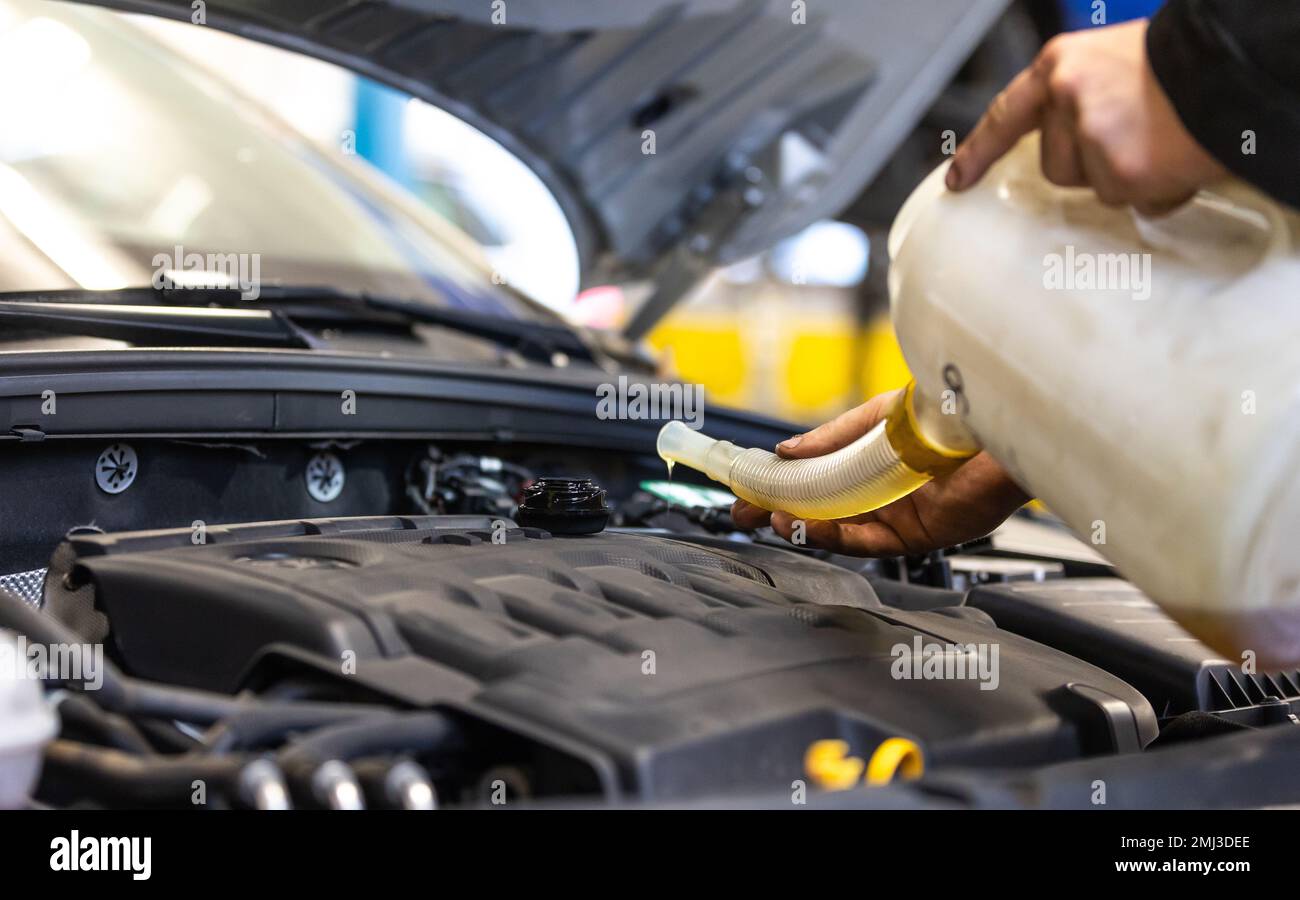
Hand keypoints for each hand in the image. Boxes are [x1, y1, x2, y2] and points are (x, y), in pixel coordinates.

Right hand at [730, 390, 1030, 555]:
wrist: (993, 431)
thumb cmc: (945, 416)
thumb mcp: (875, 419)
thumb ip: (832, 437)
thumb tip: (787, 449)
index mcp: (868, 462)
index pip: (815, 480)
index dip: (781, 486)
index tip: (748, 488)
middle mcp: (879, 491)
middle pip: (820, 510)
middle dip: (780, 513)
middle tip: (745, 514)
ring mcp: (895, 515)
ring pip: (839, 529)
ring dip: (803, 526)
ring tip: (773, 517)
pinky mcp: (915, 536)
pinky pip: (867, 543)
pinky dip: (835, 537)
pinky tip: (808, 527)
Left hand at [946, 19, 1225, 215]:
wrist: (1231, 68)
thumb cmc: (1180, 68)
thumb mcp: (1113, 65)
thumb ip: (1080, 98)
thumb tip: (1066, 146)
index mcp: (1059, 66)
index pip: (1004, 115)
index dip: (979, 151)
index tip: (958, 180)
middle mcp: (1065, 99)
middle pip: (1054, 164)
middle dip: (1091, 163)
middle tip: (1137, 134)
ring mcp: (1089, 136)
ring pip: (1091, 185)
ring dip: (1123, 175)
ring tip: (1159, 142)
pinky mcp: (1118, 171)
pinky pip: (1129, 200)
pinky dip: (1155, 189)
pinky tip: (1174, 159)